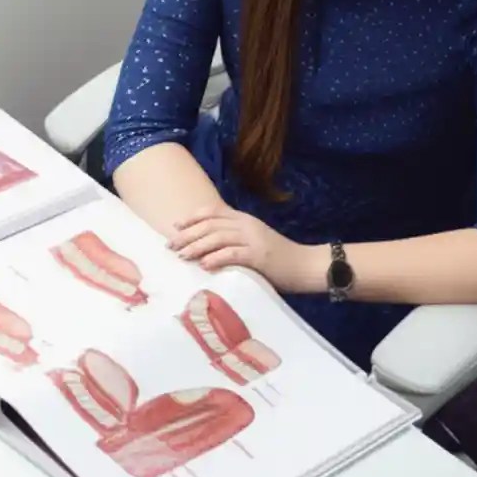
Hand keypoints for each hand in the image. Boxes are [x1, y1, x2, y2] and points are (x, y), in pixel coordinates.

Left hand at [168, 204, 324, 292]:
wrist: (306, 265)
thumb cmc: (277, 258)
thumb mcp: (253, 241)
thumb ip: (233, 239)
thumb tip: (204, 247)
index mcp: (243, 219)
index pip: (213, 211)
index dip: (192, 218)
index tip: (175, 227)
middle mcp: (246, 225)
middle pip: (210, 224)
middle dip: (187, 234)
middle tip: (170, 246)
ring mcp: (253, 239)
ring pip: (218, 237)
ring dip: (197, 246)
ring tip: (182, 256)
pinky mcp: (260, 255)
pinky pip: (233, 254)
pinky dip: (217, 258)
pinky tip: (204, 265)